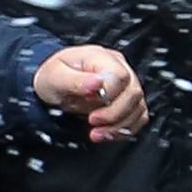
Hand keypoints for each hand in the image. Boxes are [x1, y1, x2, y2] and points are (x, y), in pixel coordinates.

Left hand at [32, 45, 149, 143]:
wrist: (53, 82)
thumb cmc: (53, 76)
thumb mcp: (54, 77)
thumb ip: (76, 80)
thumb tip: (97, 82)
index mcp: (100, 57)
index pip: (120, 76)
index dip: (109, 97)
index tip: (91, 113)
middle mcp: (118, 67)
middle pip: (133, 93)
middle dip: (114, 115)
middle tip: (92, 123)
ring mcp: (125, 84)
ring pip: (138, 107)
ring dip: (119, 126)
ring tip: (97, 134)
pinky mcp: (127, 100)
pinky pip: (138, 116)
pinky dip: (125, 129)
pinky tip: (107, 134)